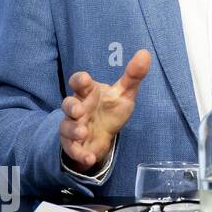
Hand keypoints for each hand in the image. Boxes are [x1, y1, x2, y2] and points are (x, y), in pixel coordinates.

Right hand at [59, 49, 150, 172]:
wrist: (105, 135)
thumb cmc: (111, 109)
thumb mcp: (125, 93)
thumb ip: (133, 75)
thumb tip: (145, 53)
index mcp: (88, 92)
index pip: (78, 82)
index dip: (79, 80)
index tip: (84, 80)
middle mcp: (78, 108)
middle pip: (67, 104)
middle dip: (71, 107)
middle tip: (79, 111)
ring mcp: (73, 126)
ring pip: (66, 127)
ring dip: (73, 130)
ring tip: (83, 133)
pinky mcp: (74, 144)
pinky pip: (72, 150)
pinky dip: (79, 154)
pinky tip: (90, 158)